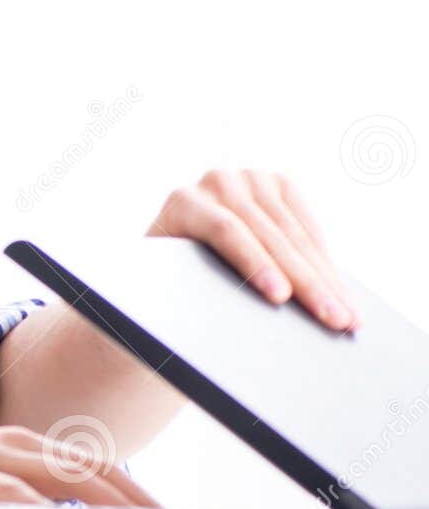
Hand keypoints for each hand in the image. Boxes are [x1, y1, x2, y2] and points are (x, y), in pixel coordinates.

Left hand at [146, 169, 356, 331]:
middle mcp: (216, 182)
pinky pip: (310, 229)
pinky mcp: (279, 185)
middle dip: (307, 283)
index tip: (281, 299)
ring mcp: (251, 179)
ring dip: (327, 280)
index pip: (225, 231)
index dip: (256, 264)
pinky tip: (344, 294)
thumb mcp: (159, 285)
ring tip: (348, 316)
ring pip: (297, 234)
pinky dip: (328, 265)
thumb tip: (206, 330)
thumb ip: (176, 296)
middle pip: (270, 235)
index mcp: (182, 202)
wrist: (170, 249)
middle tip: (334, 319)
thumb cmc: (163, 281)